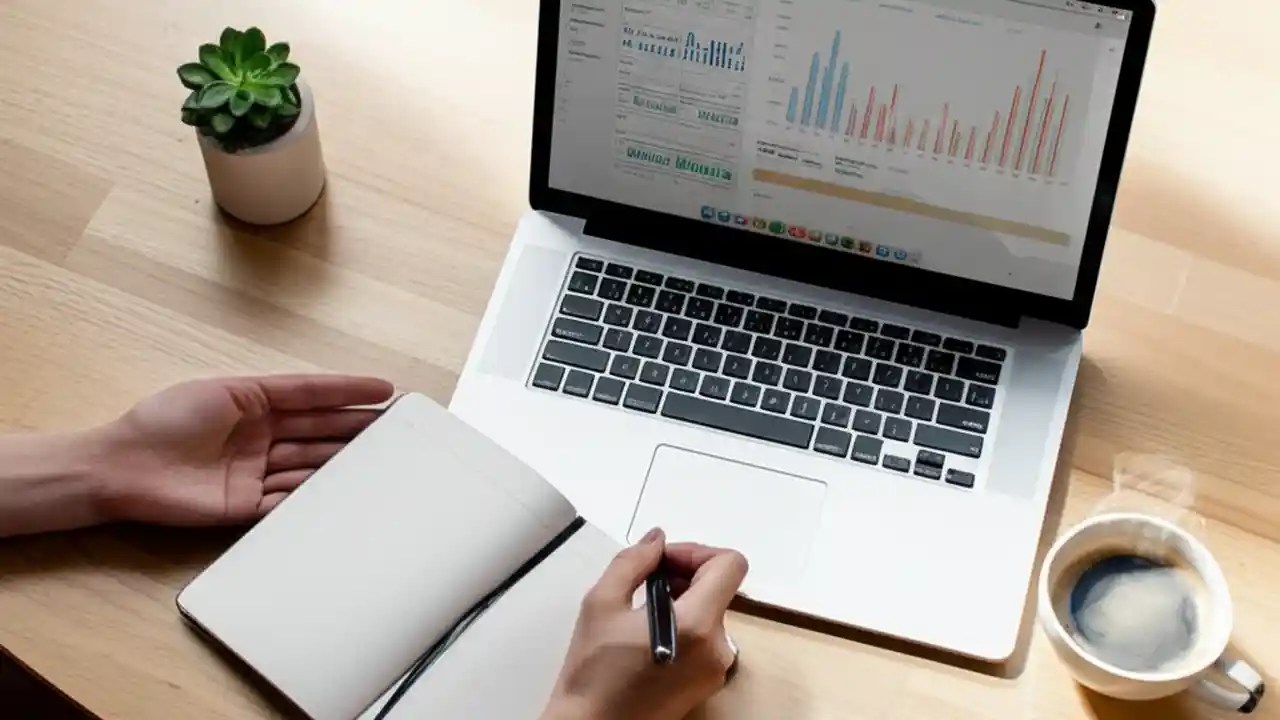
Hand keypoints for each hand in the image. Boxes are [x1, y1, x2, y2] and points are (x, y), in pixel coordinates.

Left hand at [97, 374, 393, 524]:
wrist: (121, 468)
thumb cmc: (165, 421)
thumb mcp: (226, 392)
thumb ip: (274, 395)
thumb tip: (320, 396)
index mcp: (254, 403)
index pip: (312, 395)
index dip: (349, 392)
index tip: (386, 390)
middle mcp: (260, 437)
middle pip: (317, 430)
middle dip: (355, 427)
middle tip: (395, 428)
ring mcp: (255, 472)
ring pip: (309, 465)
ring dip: (341, 462)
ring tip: (379, 459)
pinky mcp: (245, 506)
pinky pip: (288, 500)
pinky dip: (314, 496)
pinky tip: (343, 491)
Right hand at [542, 528, 746, 719]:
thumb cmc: (593, 673)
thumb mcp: (601, 603)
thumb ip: (633, 561)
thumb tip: (657, 540)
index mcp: (698, 625)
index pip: (730, 565)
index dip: (697, 552)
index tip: (662, 561)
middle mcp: (718, 648)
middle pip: (718, 588)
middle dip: (682, 575)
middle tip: (642, 582)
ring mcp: (716, 670)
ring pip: (709, 613)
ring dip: (679, 600)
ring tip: (637, 613)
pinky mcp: (706, 685)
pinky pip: (704, 639)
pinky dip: (681, 625)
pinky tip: (645, 637)